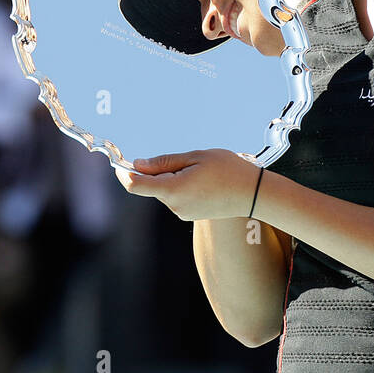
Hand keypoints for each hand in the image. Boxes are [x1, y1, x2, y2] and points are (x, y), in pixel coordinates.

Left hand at [114, 149, 260, 220]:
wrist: (255, 193)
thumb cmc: (228, 170)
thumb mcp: (195, 157)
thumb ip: (164, 162)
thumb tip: (138, 165)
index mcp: (173, 189)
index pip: (135, 184)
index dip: (122, 172)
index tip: (118, 161)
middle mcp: (174, 205)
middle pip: (152, 185)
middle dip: (157, 171)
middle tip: (182, 158)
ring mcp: (182, 212)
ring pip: (165, 190)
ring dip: (172, 177)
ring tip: (201, 169)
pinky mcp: (190, 214)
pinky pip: (176, 196)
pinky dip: (181, 185)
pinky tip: (204, 179)